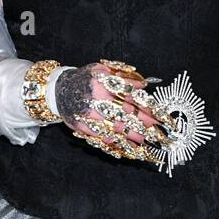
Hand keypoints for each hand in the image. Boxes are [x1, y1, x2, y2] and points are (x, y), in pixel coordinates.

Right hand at [54, 61, 168, 159]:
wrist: (59, 92)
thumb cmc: (84, 80)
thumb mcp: (102, 70)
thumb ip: (123, 76)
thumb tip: (142, 85)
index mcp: (103, 85)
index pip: (130, 97)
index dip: (145, 106)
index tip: (158, 114)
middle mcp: (97, 102)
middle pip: (125, 115)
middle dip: (142, 124)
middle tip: (157, 131)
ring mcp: (90, 118)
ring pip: (115, 129)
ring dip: (132, 137)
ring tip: (145, 141)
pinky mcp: (84, 129)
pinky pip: (103, 138)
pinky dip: (117, 144)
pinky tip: (127, 148)